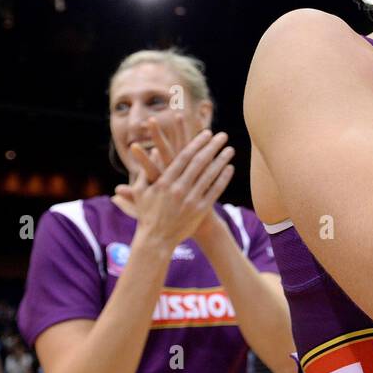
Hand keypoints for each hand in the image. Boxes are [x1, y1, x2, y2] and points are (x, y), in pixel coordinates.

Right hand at [114, 120, 235, 247]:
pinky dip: (223, 178)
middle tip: (222, 136)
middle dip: (212, 147)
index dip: (197, 143)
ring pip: (210, 175)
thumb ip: (145, 170)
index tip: (206, 133)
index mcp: (164, 181)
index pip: (184, 157)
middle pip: (200, 162)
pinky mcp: (200, 210)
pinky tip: (230, 168)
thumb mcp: (141, 191)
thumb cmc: (147, 213)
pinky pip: (215, 190)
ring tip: (230, 149)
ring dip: (221, 160)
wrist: (156, 239)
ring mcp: (190, 200)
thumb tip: (152, 150)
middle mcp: (178, 189)